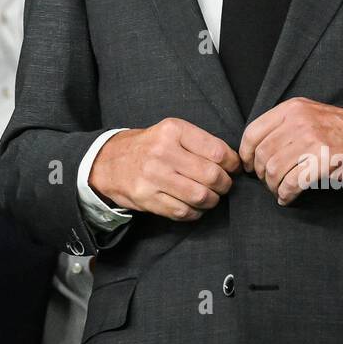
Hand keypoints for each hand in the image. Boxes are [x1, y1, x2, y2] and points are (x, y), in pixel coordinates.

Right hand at [88, 117, 240, 220]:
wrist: (109, 161)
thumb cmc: (149, 146)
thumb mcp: (171, 132)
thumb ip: (200, 142)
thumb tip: (232, 162)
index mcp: (173, 131)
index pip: (217, 152)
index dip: (232, 164)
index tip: (233, 168)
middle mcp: (162, 152)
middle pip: (212, 176)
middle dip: (225, 184)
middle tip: (224, 185)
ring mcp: (153, 177)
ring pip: (200, 196)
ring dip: (212, 200)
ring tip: (210, 196)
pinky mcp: (147, 198)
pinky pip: (183, 212)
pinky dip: (195, 212)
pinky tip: (193, 205)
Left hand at [239, 98, 342, 205]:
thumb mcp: (311, 113)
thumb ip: (285, 123)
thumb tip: (257, 147)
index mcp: (292, 108)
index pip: (253, 132)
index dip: (245, 153)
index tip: (247, 165)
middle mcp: (298, 122)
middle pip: (261, 154)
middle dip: (260, 174)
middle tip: (266, 182)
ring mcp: (311, 142)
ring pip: (273, 170)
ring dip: (272, 186)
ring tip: (278, 190)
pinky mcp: (323, 162)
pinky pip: (292, 184)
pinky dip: (285, 194)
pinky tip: (287, 197)